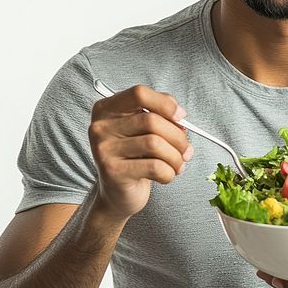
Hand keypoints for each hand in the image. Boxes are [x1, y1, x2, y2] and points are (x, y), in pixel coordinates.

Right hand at [88, 85, 192, 220]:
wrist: (117, 194)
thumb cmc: (134, 158)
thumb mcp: (143, 132)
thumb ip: (159, 116)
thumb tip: (180, 117)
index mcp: (107, 109)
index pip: (139, 94)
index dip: (165, 104)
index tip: (180, 117)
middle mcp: (100, 126)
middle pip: (151, 120)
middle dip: (177, 137)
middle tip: (186, 150)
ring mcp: (104, 149)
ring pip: (155, 144)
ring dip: (175, 157)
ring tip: (178, 164)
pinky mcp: (112, 171)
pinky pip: (154, 167)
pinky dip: (169, 172)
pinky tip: (167, 176)